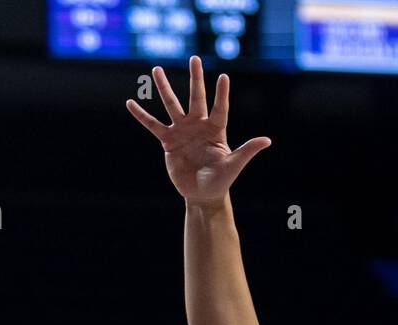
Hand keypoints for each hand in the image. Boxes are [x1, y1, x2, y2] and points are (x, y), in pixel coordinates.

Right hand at [126, 55, 270, 203]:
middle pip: (196, 98)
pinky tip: (130, 103)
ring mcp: (182, 131)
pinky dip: (142, 115)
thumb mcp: (234, 165)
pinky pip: (152, 125)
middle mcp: (198, 125)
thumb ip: (247, 150)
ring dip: (164, 88)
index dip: (221, 94)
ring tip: (156, 69)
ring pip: (172, 105)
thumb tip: (267, 140)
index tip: (223, 77)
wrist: (202, 194)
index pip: (220, 108)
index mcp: (216, 129)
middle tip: (194, 58)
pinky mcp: (168, 141)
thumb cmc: (221, 180)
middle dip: (196, 78)